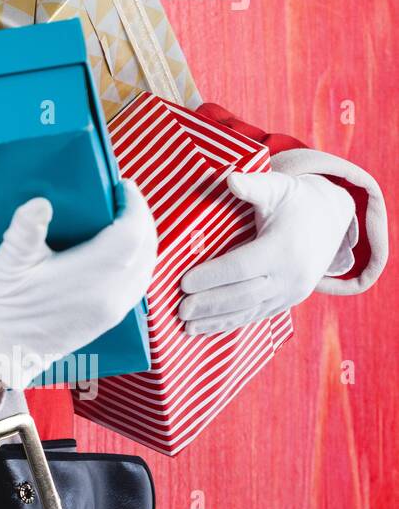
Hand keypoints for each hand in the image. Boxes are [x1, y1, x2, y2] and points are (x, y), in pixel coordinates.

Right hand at [0, 179, 157, 389]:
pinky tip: (122, 249)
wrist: (8, 348)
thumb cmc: (7, 303)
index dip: (135, 205)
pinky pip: (140, 281)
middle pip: (146, 246)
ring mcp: (116, 308)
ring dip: (143, 238)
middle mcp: (112, 293)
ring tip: (123, 217)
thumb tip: (40, 203)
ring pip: (148, 265)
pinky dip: (139, 258)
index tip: (122, 185)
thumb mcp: (8, 262)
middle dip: (140, 216)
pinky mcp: (113, 317)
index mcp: (91, 276)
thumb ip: (24, 230)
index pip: (132, 232)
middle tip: (123, 195)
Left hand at [179, 171, 354, 335]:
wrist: (330, 220)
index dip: (212, 276)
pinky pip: (256, 316)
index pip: (241, 267)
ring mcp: (291, 293)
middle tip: (178, 309)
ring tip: (186, 326)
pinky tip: (205, 329)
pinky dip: (229, 324)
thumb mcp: (278, 187)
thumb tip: (231, 180)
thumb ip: (254, 186)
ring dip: (216, 321)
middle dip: (209, 304)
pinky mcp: (287, 301)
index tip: (183, 282)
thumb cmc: (295, 200)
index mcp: (283, 248)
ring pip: (248, 311)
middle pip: (242, 295)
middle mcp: (290, 276)